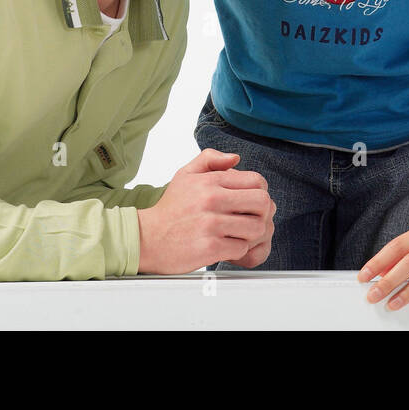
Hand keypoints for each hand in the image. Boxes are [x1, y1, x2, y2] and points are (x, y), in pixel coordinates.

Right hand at [135, 149, 275, 273]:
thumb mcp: (185, 175)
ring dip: (251, 234)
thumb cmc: (169, 209)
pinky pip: (242, 248)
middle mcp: (212, 200)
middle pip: (262, 203)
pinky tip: (227, 246)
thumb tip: (235, 158)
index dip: (260, 192)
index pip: (256, 181)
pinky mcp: (209, 247)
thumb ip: (210, 159)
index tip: (251, 202)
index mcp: (210, 181)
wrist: (146, 238)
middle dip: (262, 213)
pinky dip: (238, 250)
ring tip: (239, 234)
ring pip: (256, 228)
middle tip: (251, 219)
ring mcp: (211, 224)